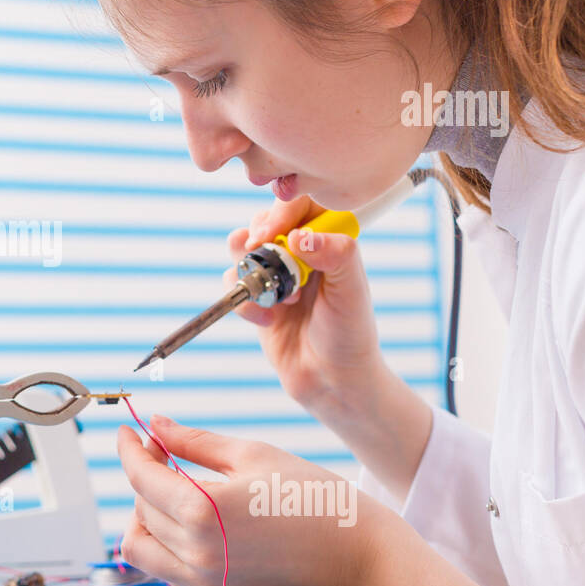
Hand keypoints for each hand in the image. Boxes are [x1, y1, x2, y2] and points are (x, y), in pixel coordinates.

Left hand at [117, 414, 381, 585]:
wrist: (355, 554)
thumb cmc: (310, 496)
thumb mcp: (251, 455)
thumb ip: (193, 441)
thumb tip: (154, 424)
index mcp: (202, 511)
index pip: (141, 477)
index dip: (129, 450)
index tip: (128, 433)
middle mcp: (196, 553)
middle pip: (140, 508)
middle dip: (145, 475)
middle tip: (165, 452)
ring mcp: (203, 582)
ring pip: (141, 546)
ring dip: (146, 514)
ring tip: (172, 490)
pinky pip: (166, 570)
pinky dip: (164, 543)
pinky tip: (189, 519)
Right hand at [226, 196, 383, 411]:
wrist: (331, 382)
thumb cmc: (350, 335)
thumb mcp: (352, 292)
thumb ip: (336, 255)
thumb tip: (299, 236)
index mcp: (331, 242)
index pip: (303, 203)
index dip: (283, 210)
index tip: (274, 233)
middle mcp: (302, 253)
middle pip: (266, 218)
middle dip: (260, 235)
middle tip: (260, 252)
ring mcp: (276, 274)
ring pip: (242, 245)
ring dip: (250, 266)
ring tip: (274, 293)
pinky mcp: (256, 297)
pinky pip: (232, 282)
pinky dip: (243, 301)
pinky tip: (267, 320)